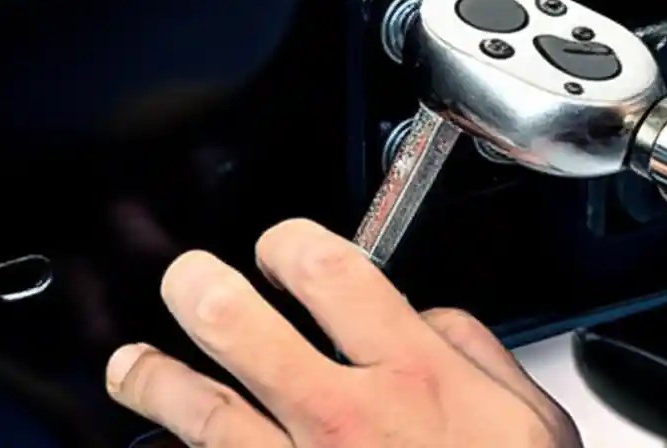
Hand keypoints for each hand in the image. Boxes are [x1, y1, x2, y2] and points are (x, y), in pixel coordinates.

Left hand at [104, 219, 580, 446]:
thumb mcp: (532, 418)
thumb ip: (474, 350)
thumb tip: (424, 315)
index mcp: (413, 377)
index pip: (326, 271)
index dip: (290, 240)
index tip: (282, 246)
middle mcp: (346, 421)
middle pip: (235, 325)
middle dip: (197, 287)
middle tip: (188, 281)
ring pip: (198, 414)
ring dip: (155, 380)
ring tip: (133, 366)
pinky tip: (168, 446)